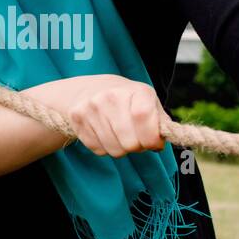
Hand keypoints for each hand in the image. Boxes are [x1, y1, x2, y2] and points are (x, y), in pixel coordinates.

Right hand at [25, 74, 167, 157]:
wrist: (88, 89)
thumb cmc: (126, 100)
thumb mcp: (147, 102)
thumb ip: (160, 121)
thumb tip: (161, 141)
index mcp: (135, 90)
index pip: (144, 117)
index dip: (151, 138)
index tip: (154, 143)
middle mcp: (111, 96)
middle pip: (130, 142)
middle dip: (137, 147)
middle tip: (136, 138)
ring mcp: (91, 107)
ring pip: (114, 150)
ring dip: (121, 149)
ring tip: (120, 135)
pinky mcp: (77, 119)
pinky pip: (98, 150)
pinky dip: (105, 148)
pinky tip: (104, 133)